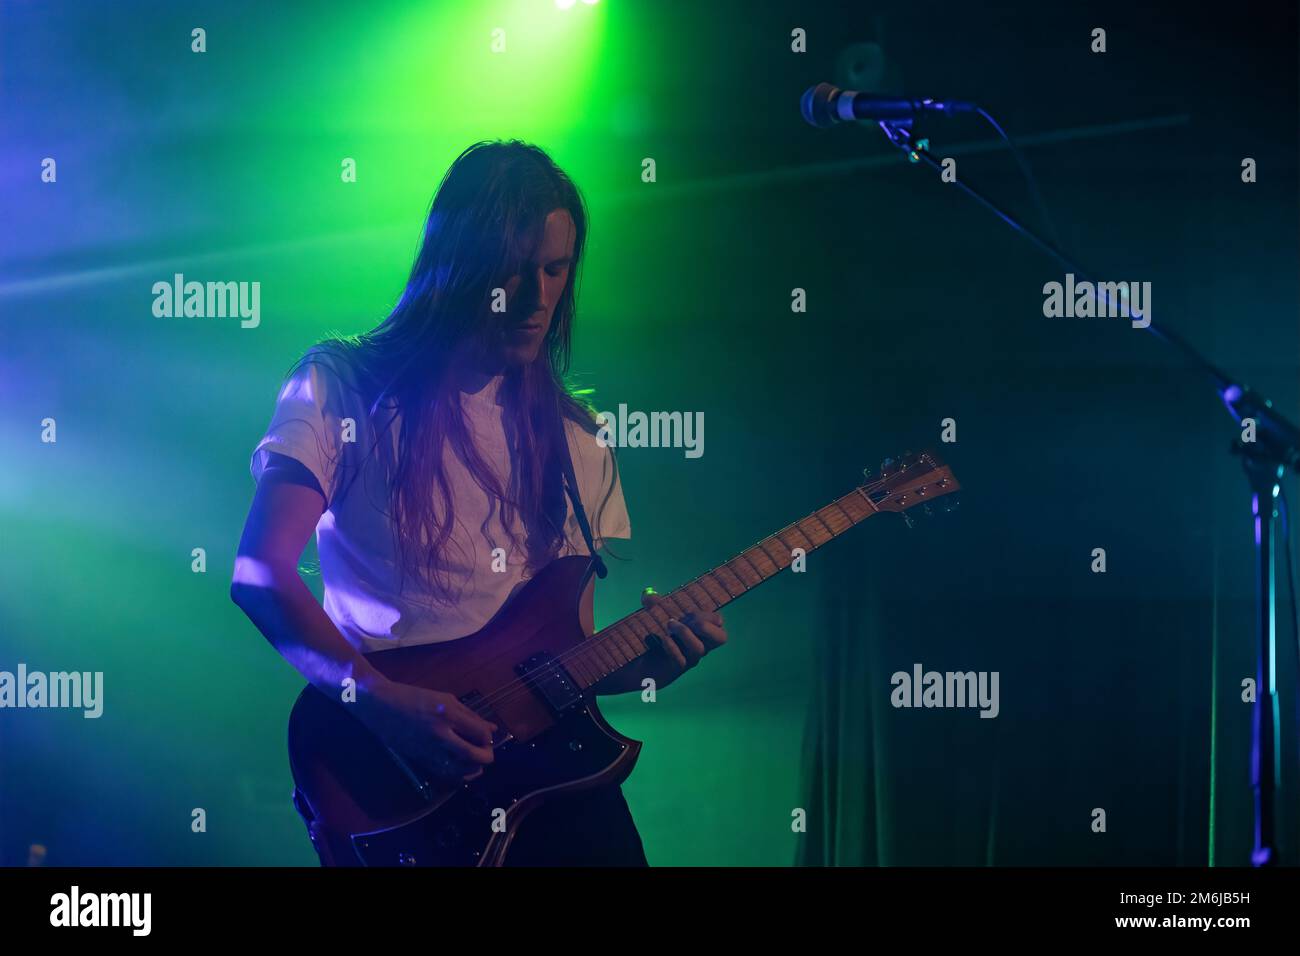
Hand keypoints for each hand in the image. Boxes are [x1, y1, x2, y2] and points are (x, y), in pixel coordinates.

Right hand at [356, 677, 496, 780]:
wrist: (380, 706)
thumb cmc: (413, 697)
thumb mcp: (445, 699)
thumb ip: (470, 715)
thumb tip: (492, 728)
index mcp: (448, 714)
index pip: (480, 734)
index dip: (488, 738)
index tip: (487, 736)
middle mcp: (441, 734)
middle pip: (473, 756)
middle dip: (486, 757)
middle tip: (487, 753)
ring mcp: (429, 749)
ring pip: (460, 770)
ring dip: (473, 768)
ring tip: (475, 761)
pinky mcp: (420, 759)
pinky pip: (445, 773)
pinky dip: (458, 773)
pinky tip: (461, 766)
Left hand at [639, 588, 727, 685]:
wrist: (640, 664)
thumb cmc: (653, 638)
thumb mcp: (654, 618)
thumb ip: (652, 605)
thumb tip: (647, 594)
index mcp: (700, 633)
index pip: (718, 623)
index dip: (707, 614)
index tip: (688, 612)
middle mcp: (699, 646)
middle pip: (721, 638)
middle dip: (705, 626)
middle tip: (688, 620)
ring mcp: (689, 659)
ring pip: (698, 649)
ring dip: (684, 632)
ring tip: (669, 624)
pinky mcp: (675, 669)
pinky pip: (680, 660)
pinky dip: (672, 647)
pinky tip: (662, 639)